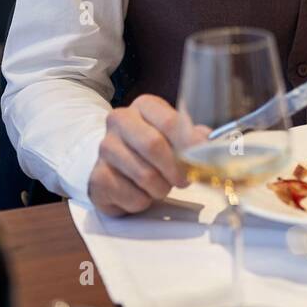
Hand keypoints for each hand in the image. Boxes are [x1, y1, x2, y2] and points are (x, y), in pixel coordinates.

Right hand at [88, 95, 204, 215]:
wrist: (116, 164)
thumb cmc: (152, 149)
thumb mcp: (174, 136)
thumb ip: (193, 137)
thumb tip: (209, 143)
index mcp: (144, 106)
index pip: (170, 121)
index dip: (189, 142)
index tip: (200, 158)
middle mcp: (120, 121)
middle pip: (153, 145)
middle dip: (175, 168)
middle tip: (185, 180)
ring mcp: (105, 148)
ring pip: (144, 175)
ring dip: (162, 188)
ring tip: (163, 186)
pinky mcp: (97, 177)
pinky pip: (132, 196)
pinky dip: (144, 201)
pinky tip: (142, 193)